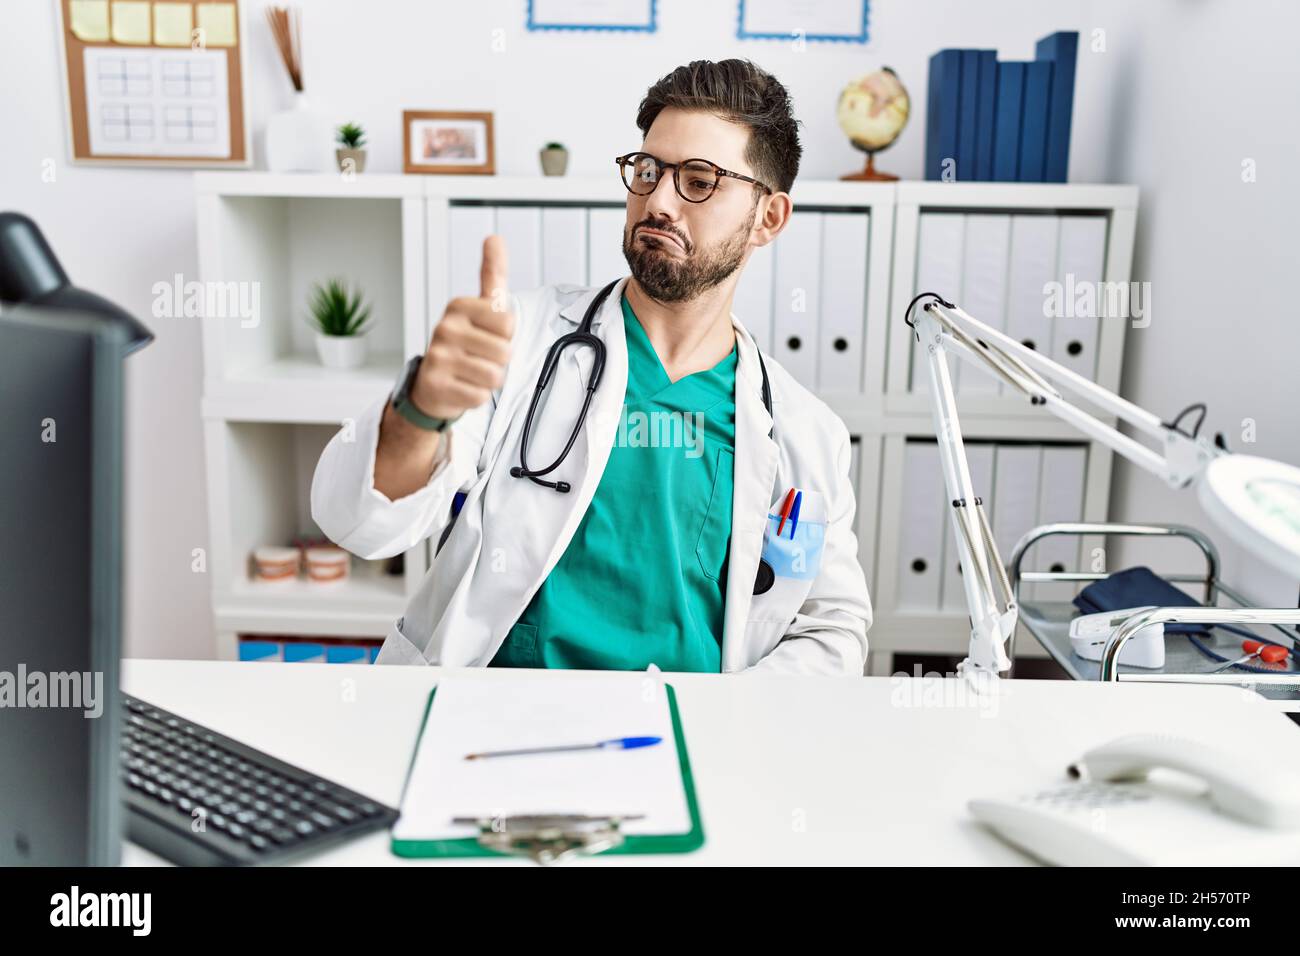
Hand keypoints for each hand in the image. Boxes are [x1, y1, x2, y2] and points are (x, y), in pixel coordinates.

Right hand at [410, 235, 514, 419]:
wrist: (431, 385)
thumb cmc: (464, 344)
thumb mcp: (479, 307)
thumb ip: (492, 274)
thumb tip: (494, 237)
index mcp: (459, 306)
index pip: (508, 324)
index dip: (505, 336)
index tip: (487, 335)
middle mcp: (445, 328)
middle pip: (505, 352)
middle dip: (499, 361)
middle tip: (478, 357)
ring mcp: (438, 356)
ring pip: (494, 376)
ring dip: (489, 380)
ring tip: (470, 372)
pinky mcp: (436, 384)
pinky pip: (479, 396)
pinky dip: (475, 396)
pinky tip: (461, 387)